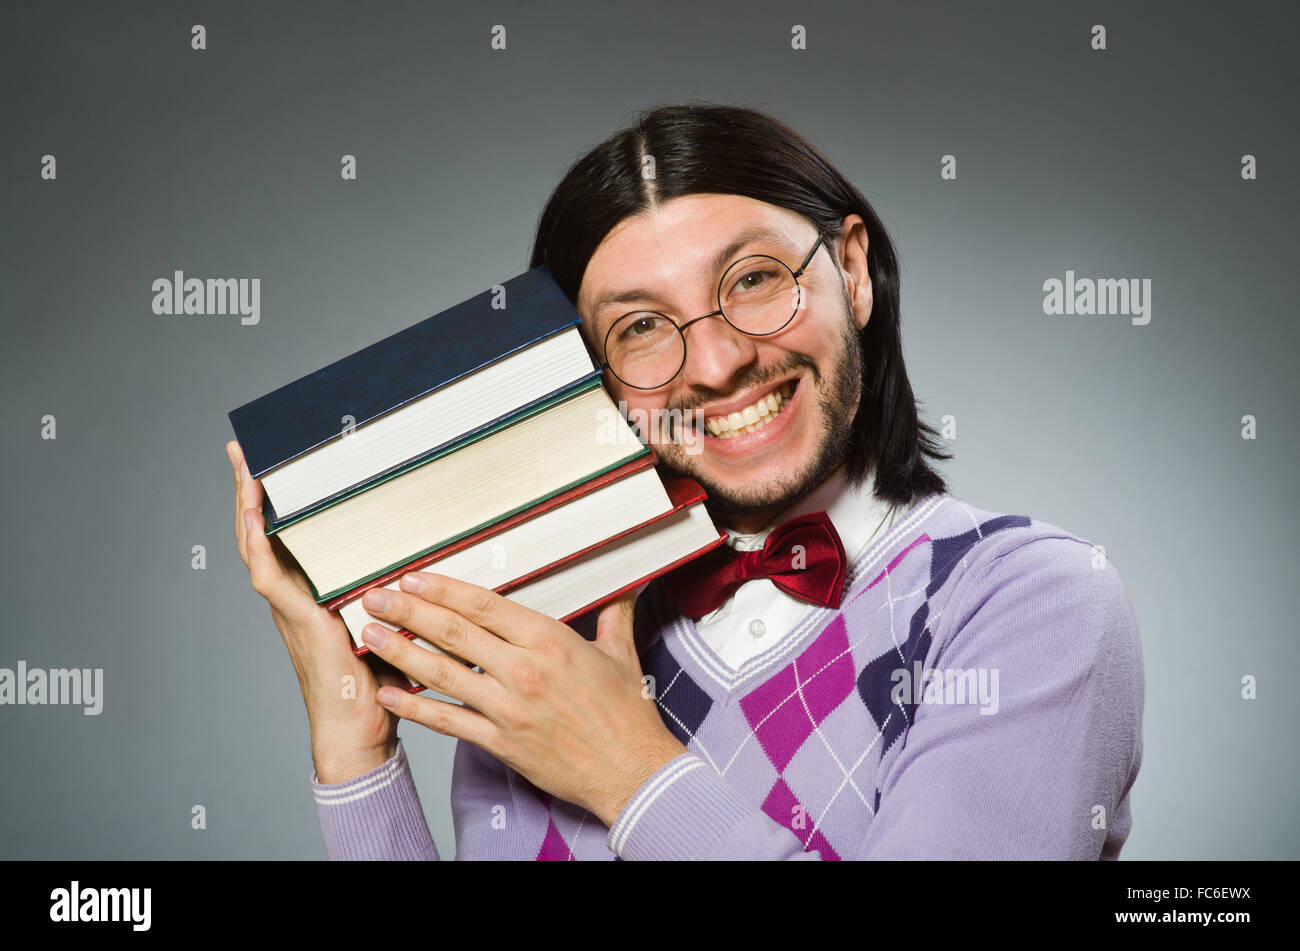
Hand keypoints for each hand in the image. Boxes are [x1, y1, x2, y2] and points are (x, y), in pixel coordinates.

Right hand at [226, 439, 400, 781]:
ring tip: (244, 467)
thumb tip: (429, 550)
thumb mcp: (391, 619)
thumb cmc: (380, 681)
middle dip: (252, 491)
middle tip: (244, 450)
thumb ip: (398, 587)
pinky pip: (268, 575)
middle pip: (264, 533)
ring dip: (247, 506)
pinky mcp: (297, 619)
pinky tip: (252, 515)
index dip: (278, 503)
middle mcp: (294, 597)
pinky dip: (257, 543)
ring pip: (258, 547)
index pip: (288, 539)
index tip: (273, 465)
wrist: (362, 729)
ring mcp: (290, 608)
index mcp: (312, 595)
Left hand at [357, 571, 688, 827]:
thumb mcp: (620, 653)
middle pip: (453, 633)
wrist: (631, 770)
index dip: (443, 589)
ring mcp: (507, 708)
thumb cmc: (626, 714)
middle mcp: (522, 671)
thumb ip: (613, 612)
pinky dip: (414, 708)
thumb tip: (625, 584)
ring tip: (370, 635)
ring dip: (400, 652)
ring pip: (442, 673)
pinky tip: (388, 695)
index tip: (414, 577)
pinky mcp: (500, 742)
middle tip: (375, 597)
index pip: (484, 605)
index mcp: (549, 641)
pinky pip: (447, 721)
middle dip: (407, 611)